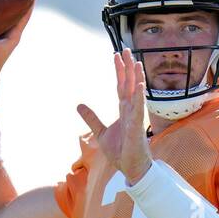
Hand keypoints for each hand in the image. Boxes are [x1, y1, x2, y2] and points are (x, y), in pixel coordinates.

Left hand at [76, 49, 152, 184]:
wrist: (130, 168)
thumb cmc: (121, 152)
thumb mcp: (101, 132)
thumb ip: (92, 118)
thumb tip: (79, 105)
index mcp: (124, 110)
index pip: (121, 86)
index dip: (119, 71)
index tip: (116, 56)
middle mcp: (131, 110)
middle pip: (129, 84)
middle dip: (128, 67)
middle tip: (126, 49)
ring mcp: (136, 117)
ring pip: (136, 93)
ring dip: (136, 76)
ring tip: (136, 61)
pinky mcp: (137, 127)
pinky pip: (139, 108)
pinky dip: (139, 96)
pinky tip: (139, 84)